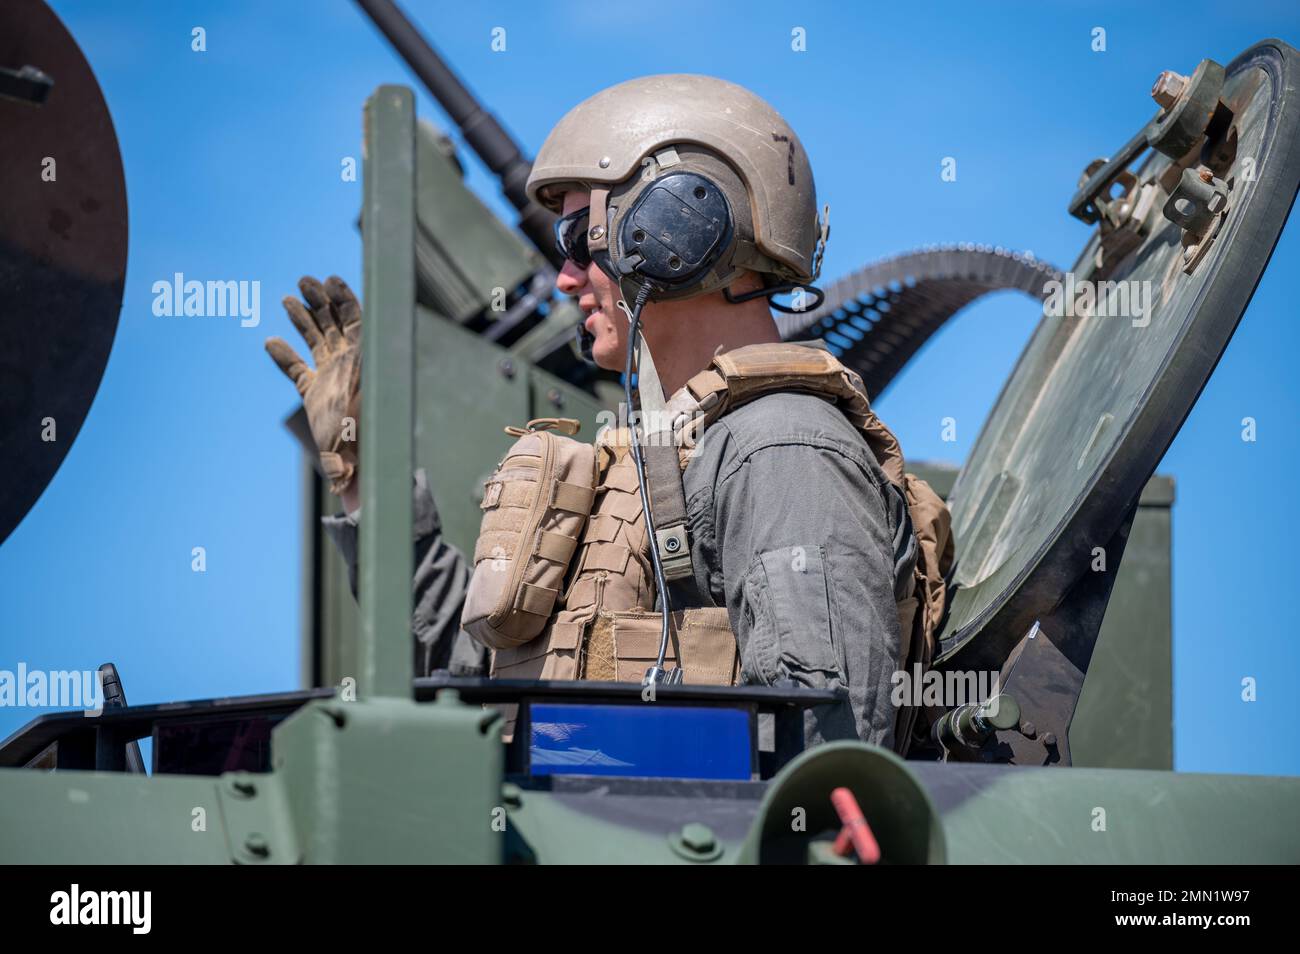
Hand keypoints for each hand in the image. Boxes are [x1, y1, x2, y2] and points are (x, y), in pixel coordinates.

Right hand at [265, 275, 361, 495]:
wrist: (359, 464)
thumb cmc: (368, 436)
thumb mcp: (369, 405)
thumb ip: (365, 383)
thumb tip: (363, 376)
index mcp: (365, 360)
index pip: (357, 320)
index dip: (344, 298)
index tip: (330, 280)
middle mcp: (349, 365)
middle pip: (334, 323)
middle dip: (319, 301)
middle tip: (304, 281)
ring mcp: (331, 377)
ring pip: (316, 340)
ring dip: (303, 318)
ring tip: (288, 298)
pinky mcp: (313, 394)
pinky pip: (296, 370)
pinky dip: (283, 356)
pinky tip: (270, 341)